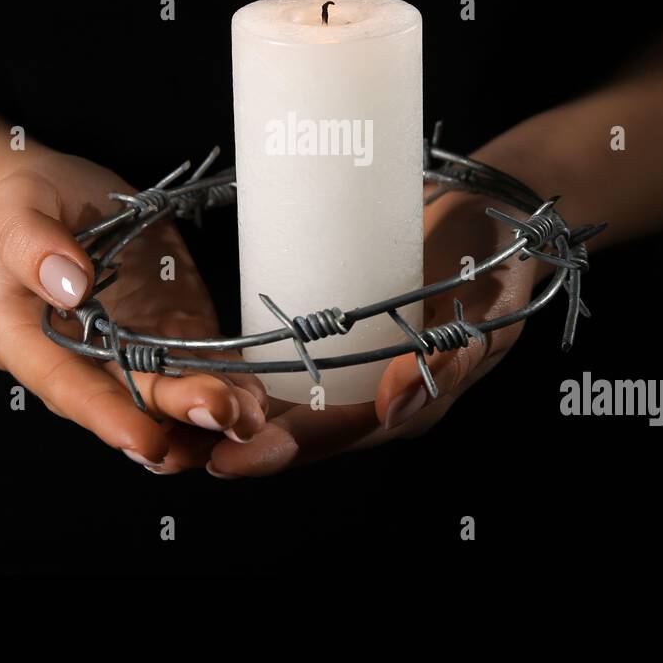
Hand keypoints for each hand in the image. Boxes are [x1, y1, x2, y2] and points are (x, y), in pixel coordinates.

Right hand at [0, 152, 267, 472]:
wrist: (55, 192)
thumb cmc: (21, 203)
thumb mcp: (16, 209)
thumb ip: (34, 246)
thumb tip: (72, 286)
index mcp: (26, 340)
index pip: (68, 387)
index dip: (107, 417)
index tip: (145, 439)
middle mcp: (79, 359)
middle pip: (127, 398)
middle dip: (175, 414)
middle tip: (222, 415)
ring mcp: (127, 348)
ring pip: (166, 395)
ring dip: (207, 412)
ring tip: (248, 417)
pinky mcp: (166, 330)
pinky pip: (194, 365)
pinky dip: (225, 385)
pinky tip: (254, 400)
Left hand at [204, 189, 545, 476]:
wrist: (491, 202)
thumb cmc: (498, 257)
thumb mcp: (489, 308)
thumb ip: (452, 357)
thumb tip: (395, 405)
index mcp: (412, 401)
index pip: (337, 439)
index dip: (281, 452)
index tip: (228, 459)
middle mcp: (374, 389)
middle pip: (296, 426)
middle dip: (235, 439)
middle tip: (175, 445)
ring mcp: (351, 355)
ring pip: (281, 394)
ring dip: (225, 407)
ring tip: (164, 410)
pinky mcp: (331, 318)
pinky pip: (282, 349)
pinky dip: (239, 362)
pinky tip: (191, 361)